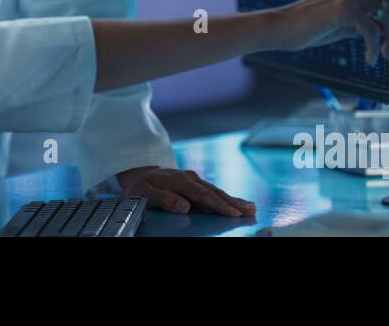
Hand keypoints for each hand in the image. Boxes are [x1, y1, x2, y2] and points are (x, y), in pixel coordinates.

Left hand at [116, 166, 255, 217]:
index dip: (219, 205)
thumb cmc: (141, 186)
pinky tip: (237, 203)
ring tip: (250, 207)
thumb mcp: (144, 194)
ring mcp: (193, 180)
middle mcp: (189, 178)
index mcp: (179, 181)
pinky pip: (212, 191)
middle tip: (250, 211)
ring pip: (216, 191)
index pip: (203, 195)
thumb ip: (164, 199)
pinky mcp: (195, 183)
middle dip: (233, 203)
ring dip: (233, 200)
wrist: (138, 173)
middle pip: (214, 193)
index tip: (233, 214)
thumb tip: (184, 206)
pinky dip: (226, 198)